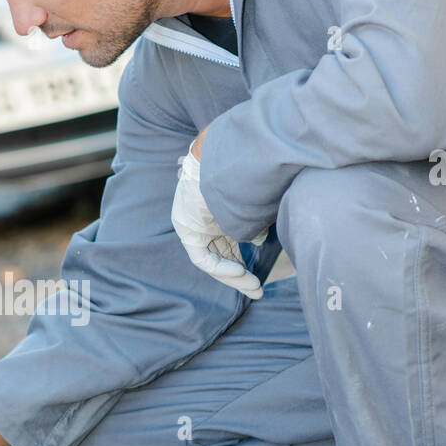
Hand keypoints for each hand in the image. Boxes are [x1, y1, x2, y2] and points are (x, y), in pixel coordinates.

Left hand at [172, 148, 266, 298]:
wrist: (227, 156)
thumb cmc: (244, 173)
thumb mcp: (251, 202)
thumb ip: (253, 222)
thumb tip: (258, 239)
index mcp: (217, 208)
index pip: (228, 239)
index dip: (242, 257)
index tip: (258, 269)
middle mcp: (202, 217)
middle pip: (220, 252)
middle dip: (240, 273)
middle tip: (257, 288)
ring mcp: (192, 224)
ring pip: (213, 259)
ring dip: (234, 275)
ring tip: (254, 287)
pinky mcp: (187, 230)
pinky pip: (202, 258)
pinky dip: (221, 267)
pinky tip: (240, 272)